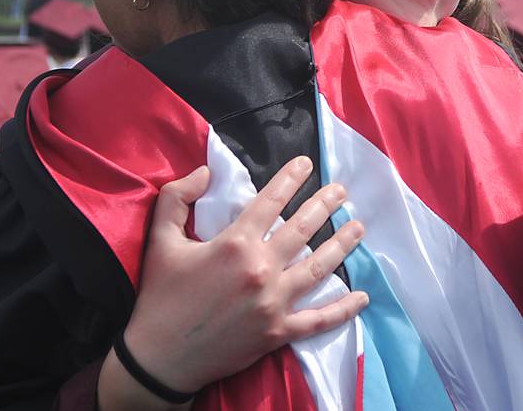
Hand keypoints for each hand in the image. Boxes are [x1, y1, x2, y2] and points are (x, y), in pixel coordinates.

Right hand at [123, 157, 366, 394]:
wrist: (160, 357)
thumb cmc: (160, 295)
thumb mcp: (159, 238)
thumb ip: (177, 197)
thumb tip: (205, 172)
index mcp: (234, 244)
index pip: (270, 201)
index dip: (290, 179)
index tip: (307, 165)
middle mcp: (261, 270)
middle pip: (302, 229)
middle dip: (325, 205)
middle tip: (341, 191)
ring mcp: (274, 304)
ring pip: (318, 269)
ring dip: (342, 245)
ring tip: (358, 228)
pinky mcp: (278, 333)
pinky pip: (318, 320)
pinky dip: (343, 310)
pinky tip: (362, 296)